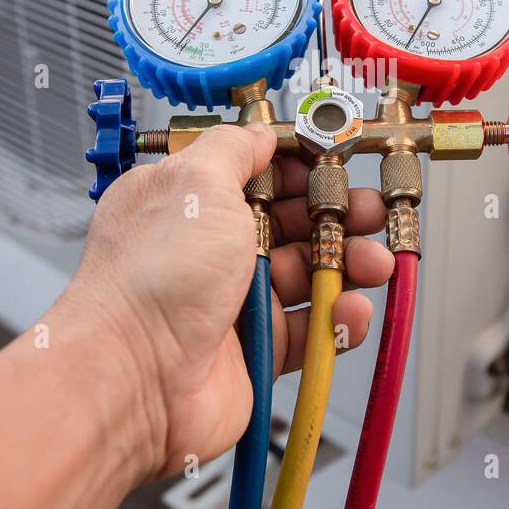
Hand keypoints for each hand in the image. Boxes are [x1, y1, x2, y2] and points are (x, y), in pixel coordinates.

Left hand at [64, 123, 393, 480]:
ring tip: (373, 262)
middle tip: (369, 214)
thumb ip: (233, 149)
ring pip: (309, 275)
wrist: (135, 377)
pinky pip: (311, 329)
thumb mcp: (196, 183)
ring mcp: (233, 300)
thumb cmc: (151, 280)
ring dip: (348, 265)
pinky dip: (337, 319)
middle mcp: (210, 249)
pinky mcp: (256, 348)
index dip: (303, 169)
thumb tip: (258, 132)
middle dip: (339, 216)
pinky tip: (349, 309)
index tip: (340, 166)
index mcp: (190, 201)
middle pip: (292, 223)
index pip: (259, 172)